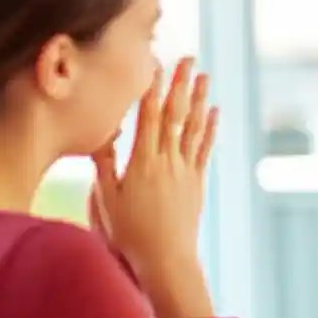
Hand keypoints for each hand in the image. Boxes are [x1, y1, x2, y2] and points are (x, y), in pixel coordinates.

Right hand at [91, 58, 218, 317]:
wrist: (165, 260)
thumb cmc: (129, 233)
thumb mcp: (106, 199)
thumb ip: (105, 164)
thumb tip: (103, 131)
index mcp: (143, 162)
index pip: (148, 117)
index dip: (151, 89)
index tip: (154, 64)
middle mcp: (168, 161)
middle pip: (175, 115)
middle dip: (180, 84)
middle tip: (187, 57)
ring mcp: (186, 171)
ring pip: (193, 127)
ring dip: (199, 99)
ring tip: (204, 75)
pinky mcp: (197, 182)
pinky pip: (204, 149)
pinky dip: (210, 129)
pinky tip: (214, 112)